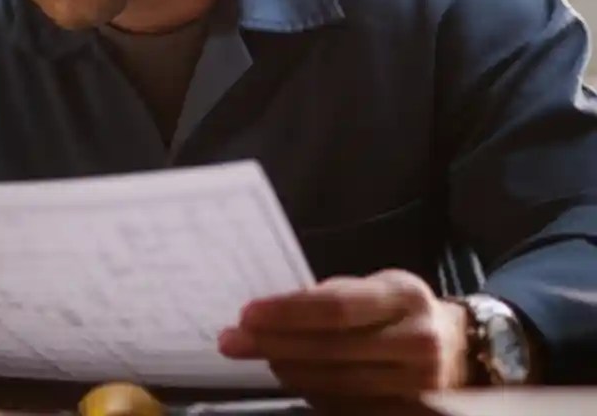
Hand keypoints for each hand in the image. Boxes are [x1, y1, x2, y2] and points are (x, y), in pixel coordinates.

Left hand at [218, 270, 469, 398]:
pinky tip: (289, 377)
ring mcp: (417, 383)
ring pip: (335, 382)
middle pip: (330, 348)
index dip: (287, 313)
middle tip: (231, 341)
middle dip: (273, 344)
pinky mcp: (410, 411)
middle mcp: (416, 340)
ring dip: (287, 370)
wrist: (460, 349)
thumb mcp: (377, 288)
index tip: (246, 315)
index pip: (336, 307)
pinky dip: (312, 392)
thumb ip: (331, 297)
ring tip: (257, 357)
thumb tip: (267, 313)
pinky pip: (348, 405)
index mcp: (403, 296)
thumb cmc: (402, 310)